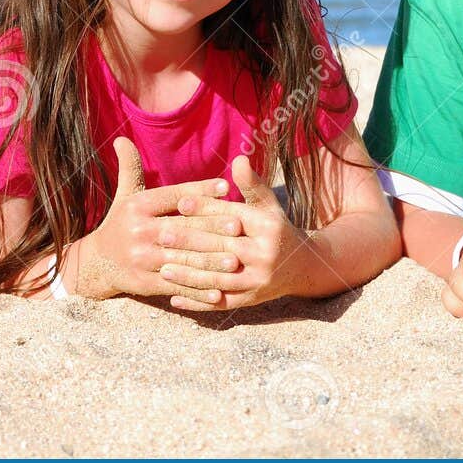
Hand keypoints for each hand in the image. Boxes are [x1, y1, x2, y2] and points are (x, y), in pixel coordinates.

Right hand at [69, 138, 229, 300]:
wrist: (96, 263)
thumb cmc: (119, 223)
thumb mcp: (124, 195)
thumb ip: (129, 167)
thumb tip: (123, 138)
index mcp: (137, 207)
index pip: (173, 196)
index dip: (199, 191)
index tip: (225, 186)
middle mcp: (139, 231)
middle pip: (181, 229)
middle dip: (211, 228)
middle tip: (239, 226)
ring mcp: (142, 259)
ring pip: (182, 259)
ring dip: (210, 261)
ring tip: (235, 260)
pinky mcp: (144, 283)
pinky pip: (176, 285)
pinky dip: (197, 290)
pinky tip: (218, 291)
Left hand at [158, 156, 310, 311]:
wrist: (301, 267)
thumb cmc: (275, 228)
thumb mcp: (268, 204)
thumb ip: (252, 183)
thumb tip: (239, 159)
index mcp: (266, 227)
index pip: (230, 216)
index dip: (205, 208)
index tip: (179, 202)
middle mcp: (264, 255)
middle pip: (221, 248)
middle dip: (190, 242)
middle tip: (161, 235)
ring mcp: (257, 281)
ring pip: (218, 278)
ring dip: (189, 276)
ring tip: (163, 268)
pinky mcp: (251, 301)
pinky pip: (221, 304)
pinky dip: (197, 302)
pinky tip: (174, 299)